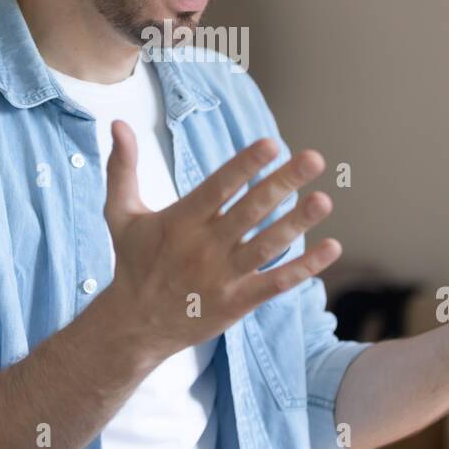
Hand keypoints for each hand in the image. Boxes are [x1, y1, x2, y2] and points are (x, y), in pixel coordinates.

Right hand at [99, 120, 341, 362]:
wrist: (135, 325)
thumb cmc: (132, 262)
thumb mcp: (120, 214)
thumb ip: (123, 168)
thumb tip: (117, 123)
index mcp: (180, 221)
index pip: (218, 188)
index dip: (245, 166)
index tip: (272, 144)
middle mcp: (204, 247)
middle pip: (250, 211)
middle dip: (283, 183)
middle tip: (314, 158)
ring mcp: (223, 276)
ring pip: (267, 246)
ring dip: (298, 223)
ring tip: (325, 200)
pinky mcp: (238, 302)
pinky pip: (276, 283)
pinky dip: (305, 267)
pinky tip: (331, 247)